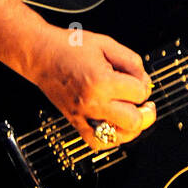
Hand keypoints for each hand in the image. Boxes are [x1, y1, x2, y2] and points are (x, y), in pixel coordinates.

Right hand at [31, 24, 155, 150]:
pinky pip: (98, 143)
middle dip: (145, 111)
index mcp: (102, 81)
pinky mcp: (76, 122)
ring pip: (119, 137)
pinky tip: (115, 124)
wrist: (41, 55)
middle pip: (134, 121)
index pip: (140, 93)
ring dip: (131, 127)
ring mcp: (83, 115)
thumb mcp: (107, 44)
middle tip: (144, 103)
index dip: (144, 85)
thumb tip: (145, 81)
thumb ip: (131, 62)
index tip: (137, 79)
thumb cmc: (70, 47)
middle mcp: (92, 102)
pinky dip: (111, 137)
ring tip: (132, 114)